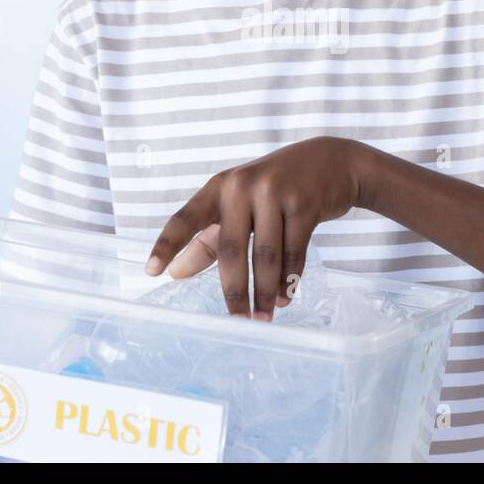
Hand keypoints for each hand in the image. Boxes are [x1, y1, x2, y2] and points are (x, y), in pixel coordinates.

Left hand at [144, 137, 368, 320]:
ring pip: (265, 255)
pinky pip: (294, 252)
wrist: (332, 161)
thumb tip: (175, 274)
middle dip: (234, 291)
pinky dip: (289, 280)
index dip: (167, 245)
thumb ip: (208, 239)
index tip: (151, 272)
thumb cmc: (278, 188)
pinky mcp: (304, 203)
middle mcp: (242, 186)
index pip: (186, 218)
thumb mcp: (241, 205)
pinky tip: (285, 299)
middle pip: (231, 249)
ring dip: (264, 292)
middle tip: (237, 322)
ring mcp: (275, 192)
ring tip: (264, 317)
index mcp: (220, 187)